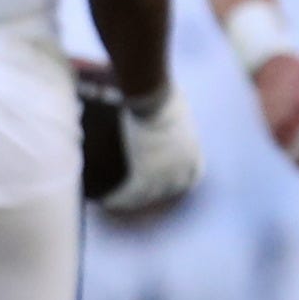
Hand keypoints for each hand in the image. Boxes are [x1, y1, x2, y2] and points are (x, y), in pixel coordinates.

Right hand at [101, 86, 201, 214]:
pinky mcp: (145, 174)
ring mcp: (165, 173)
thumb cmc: (165, 96)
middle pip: (169, 191)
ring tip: (115, 203)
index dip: (179, 183)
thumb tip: (166, 112)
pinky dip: (118, 199)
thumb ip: (175, 121)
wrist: (153, 99)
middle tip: (137, 196)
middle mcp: (183, 168)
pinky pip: (130, 194)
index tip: (167, 185)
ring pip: (147, 196)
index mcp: (193, 153)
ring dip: (132, 201)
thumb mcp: (178, 111)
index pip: (191, 178)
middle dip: (154, 194)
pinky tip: (106, 202)